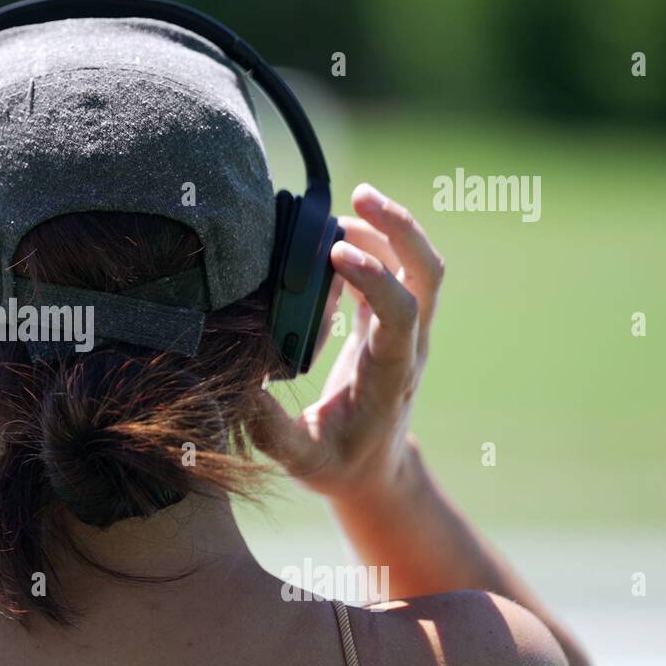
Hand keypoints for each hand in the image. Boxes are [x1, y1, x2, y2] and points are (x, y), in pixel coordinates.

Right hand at [255, 184, 444, 502]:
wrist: (376, 470)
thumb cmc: (338, 464)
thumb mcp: (301, 459)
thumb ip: (271, 430)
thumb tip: (238, 388)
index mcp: (390, 373)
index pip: (400, 312)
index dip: (374, 277)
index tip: (334, 253)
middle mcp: (407, 343)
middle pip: (427, 271)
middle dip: (400, 227)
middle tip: (359, 194)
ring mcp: (404, 329)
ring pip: (416, 262)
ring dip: (386, 227)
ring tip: (336, 211)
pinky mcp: (390, 320)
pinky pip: (394, 270)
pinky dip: (371, 243)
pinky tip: (331, 238)